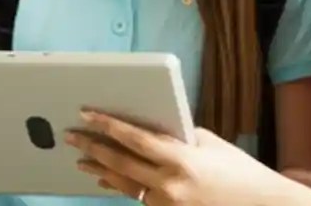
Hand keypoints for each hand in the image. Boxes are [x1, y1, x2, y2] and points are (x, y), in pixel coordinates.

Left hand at [65, 111, 310, 205]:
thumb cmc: (239, 172)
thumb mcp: (210, 144)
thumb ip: (179, 135)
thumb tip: (151, 127)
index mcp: (181, 159)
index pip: (134, 138)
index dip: (107, 125)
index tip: (87, 114)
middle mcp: (170, 184)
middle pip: (120, 162)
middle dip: (92, 148)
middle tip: (72, 136)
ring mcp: (167, 205)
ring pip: (123, 184)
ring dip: (100, 170)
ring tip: (81, 160)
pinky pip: (137, 199)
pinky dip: (120, 186)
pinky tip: (106, 179)